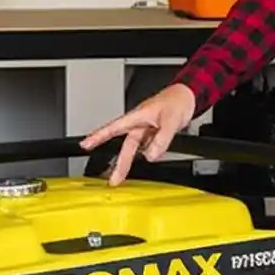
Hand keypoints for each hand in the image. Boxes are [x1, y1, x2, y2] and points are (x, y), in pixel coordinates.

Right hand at [79, 83, 196, 185]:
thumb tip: (151, 154)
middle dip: (119, 163)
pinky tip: (150, 158)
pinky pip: (148, 147)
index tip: (85, 144)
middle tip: (113, 179)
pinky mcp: (155, 132)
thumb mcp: (170, 120)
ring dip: (132, 160)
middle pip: (126, 146)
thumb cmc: (177, 100)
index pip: (114, 128)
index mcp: (138, 116)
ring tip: (124, 174)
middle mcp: (140, 123)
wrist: (189, 95)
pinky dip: (148, 154)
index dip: (98, 136)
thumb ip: (161, 139)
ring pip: (137, 148)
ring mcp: (147, 128)